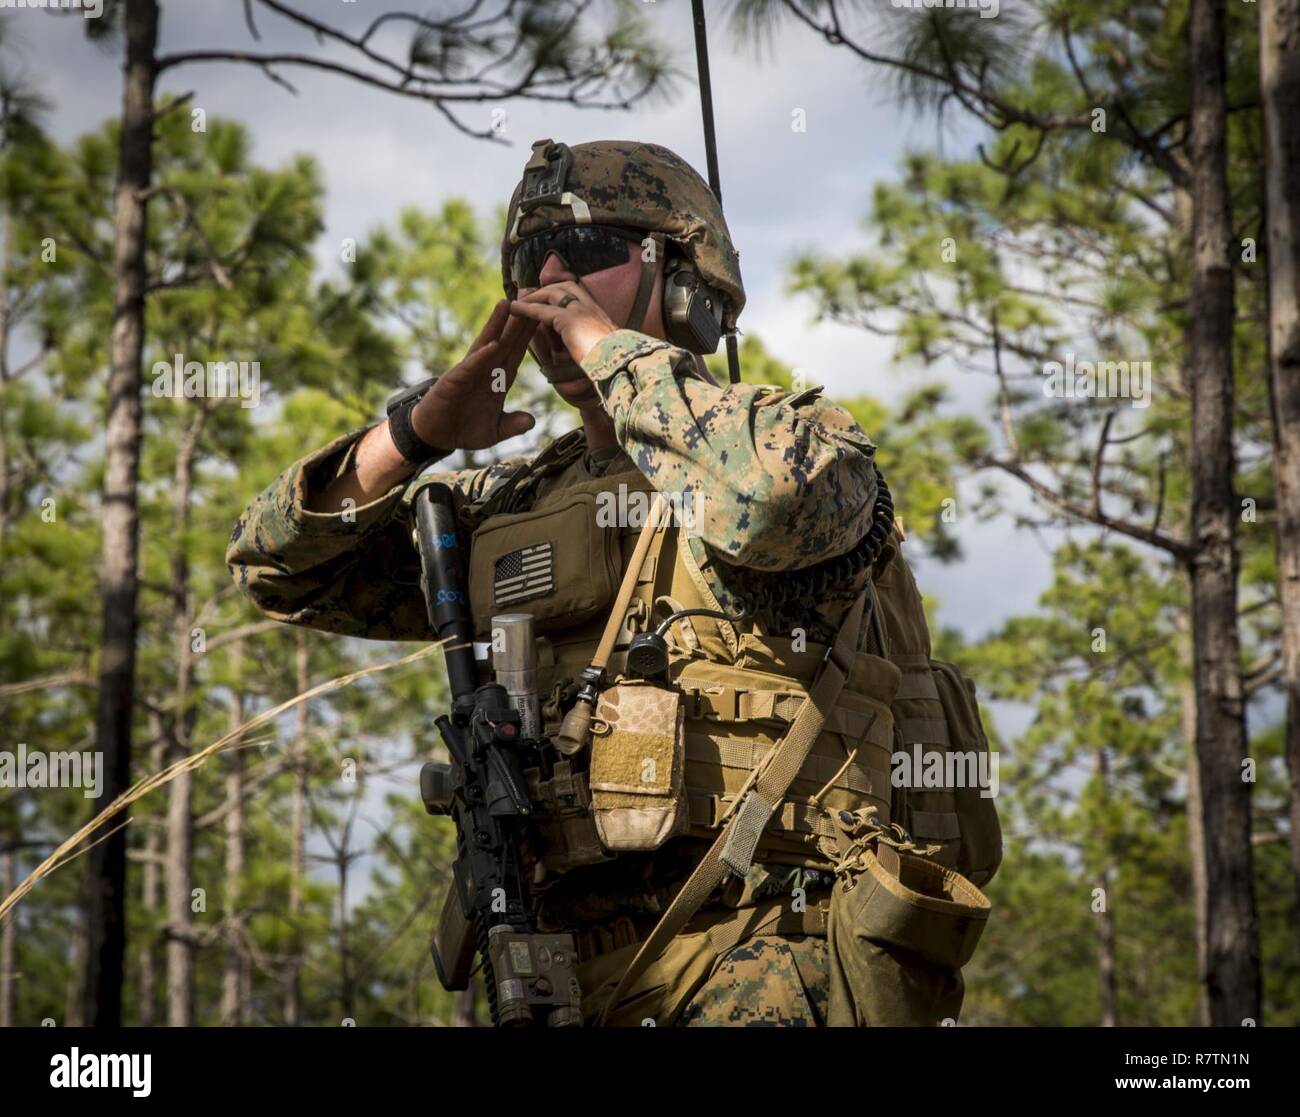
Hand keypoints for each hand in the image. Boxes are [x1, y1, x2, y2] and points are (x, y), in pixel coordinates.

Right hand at [410, 299, 537, 451]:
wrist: (436, 436)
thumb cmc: (464, 429)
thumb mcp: (495, 431)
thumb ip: (513, 425)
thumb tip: (531, 420)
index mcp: (497, 380)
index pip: (516, 352)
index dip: (529, 335)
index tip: (545, 316)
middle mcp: (485, 371)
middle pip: (505, 341)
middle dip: (518, 320)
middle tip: (532, 296)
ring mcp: (469, 373)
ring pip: (486, 345)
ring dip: (496, 326)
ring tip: (507, 304)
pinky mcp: (454, 381)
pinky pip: (470, 367)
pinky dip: (481, 356)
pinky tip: (492, 344)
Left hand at [509, 280, 617, 366]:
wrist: (622, 365)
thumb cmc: (618, 365)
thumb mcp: (608, 351)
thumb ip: (596, 345)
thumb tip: (589, 352)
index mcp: (602, 315)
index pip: (580, 293)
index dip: (563, 292)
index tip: (550, 296)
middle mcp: (592, 308)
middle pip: (565, 287)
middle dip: (546, 289)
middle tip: (530, 295)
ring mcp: (580, 311)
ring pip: (552, 295)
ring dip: (533, 297)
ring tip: (517, 302)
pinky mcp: (569, 320)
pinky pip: (542, 310)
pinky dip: (527, 308)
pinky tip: (515, 309)